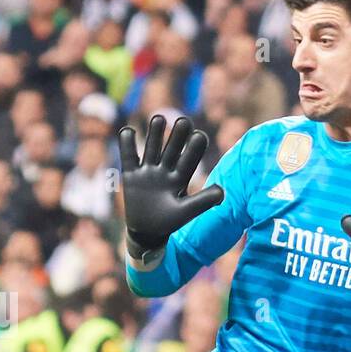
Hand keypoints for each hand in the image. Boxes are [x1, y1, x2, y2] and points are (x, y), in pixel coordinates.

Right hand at [118, 115, 223, 260]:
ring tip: (159, 119)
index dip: (195, 147)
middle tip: (184, 122)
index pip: (190, 159)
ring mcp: (148, 172)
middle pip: (172, 149)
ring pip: (152, 148)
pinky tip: (129, 130)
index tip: (200, 136)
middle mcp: (165, 170)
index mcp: (181, 177)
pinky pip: (129, 157)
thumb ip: (203, 201)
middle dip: (177, 136)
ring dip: (155, 135)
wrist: (146, 232)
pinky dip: (127, 144)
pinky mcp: (131, 176)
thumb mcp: (186, 212)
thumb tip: (223, 191)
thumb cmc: (169, 222)